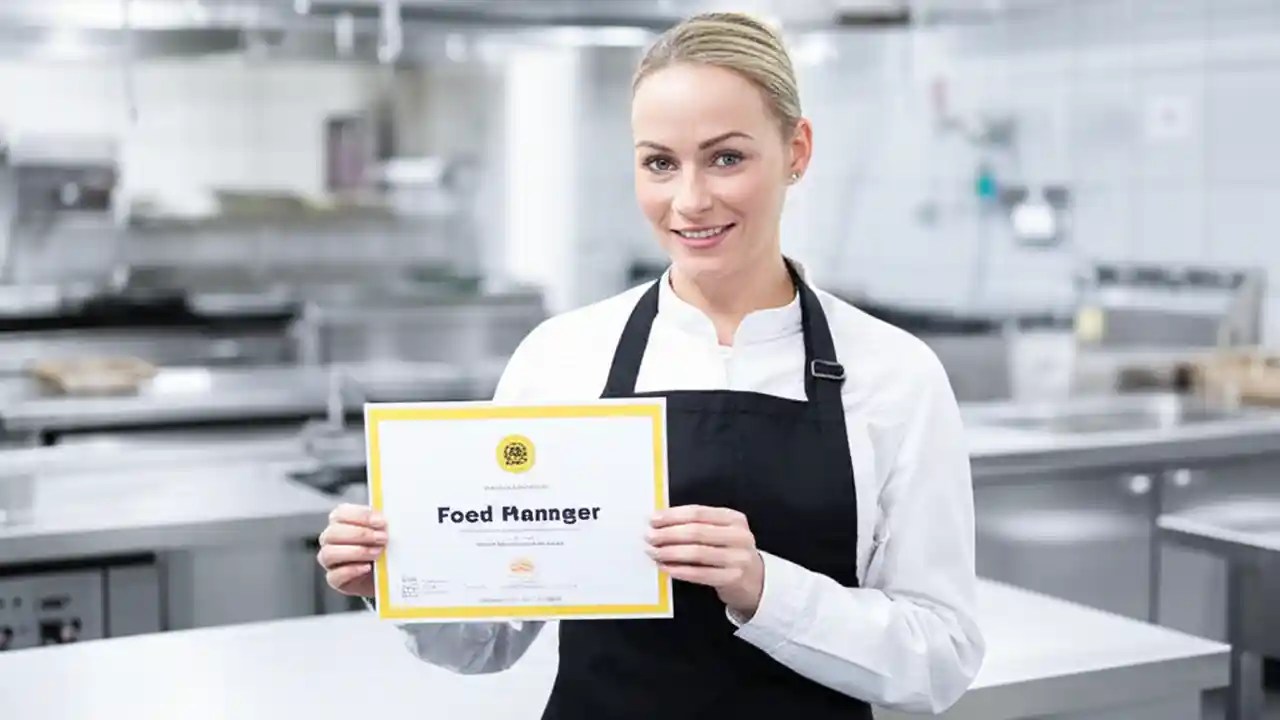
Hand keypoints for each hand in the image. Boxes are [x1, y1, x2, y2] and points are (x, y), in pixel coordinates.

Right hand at [317, 503, 387, 596]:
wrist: (387, 574)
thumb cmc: (384, 547)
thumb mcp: (385, 532)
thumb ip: (384, 523)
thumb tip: (393, 517)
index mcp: (341, 522)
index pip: (341, 513)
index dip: (361, 516)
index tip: (381, 522)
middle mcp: (330, 540)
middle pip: (333, 533)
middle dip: (360, 534)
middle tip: (383, 538)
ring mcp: (330, 561)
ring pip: (329, 554)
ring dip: (356, 552)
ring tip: (377, 553)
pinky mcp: (334, 579)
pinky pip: (334, 576)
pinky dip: (351, 571)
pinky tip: (367, 567)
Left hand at [646, 505, 764, 618]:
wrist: (754, 580)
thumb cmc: (729, 551)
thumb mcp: (721, 532)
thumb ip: (697, 525)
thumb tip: (661, 522)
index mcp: (734, 518)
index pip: (698, 512)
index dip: (673, 515)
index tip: (653, 519)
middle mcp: (739, 536)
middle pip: (696, 532)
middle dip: (668, 534)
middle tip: (649, 537)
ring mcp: (738, 558)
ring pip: (697, 553)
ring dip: (670, 552)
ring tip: (654, 552)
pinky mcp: (733, 578)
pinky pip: (700, 574)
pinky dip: (679, 570)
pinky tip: (665, 568)